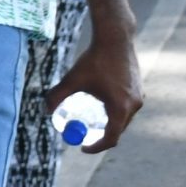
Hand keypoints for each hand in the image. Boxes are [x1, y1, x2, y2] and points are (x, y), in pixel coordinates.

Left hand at [44, 27, 143, 152]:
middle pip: (117, 129)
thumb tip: (45, 111)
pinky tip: (101, 100)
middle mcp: (134, 105)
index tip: (82, 148)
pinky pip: (127, 107)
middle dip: (100, 135)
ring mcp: (140, 97)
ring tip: (90, 116)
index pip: (111, 138)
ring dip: (108, 122)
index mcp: (120, 107)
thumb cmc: (94, 59)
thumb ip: (57, 96)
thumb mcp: (72, 79)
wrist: (115, 39)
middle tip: (84, 134)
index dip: (96, 146)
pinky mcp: (140, 89)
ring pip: (122, 118)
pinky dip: (115, 110)